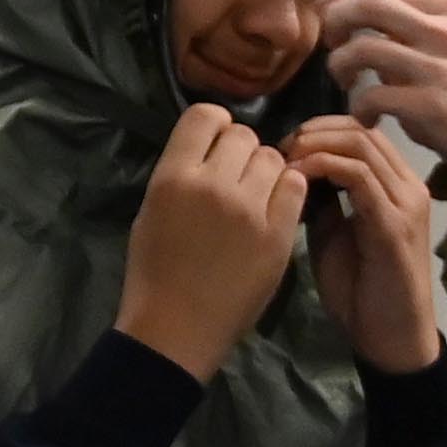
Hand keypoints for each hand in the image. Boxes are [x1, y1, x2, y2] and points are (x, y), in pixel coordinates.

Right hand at [117, 103, 308, 379]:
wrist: (176, 330)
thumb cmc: (154, 273)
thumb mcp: (151, 210)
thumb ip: (182, 173)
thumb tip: (211, 146)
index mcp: (173, 177)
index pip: (205, 116)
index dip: (215, 126)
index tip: (216, 146)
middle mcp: (213, 185)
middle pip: (243, 136)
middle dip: (241, 152)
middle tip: (236, 179)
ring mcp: (250, 210)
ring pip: (273, 158)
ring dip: (266, 171)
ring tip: (255, 199)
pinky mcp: (278, 234)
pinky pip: (295, 186)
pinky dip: (287, 191)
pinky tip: (274, 210)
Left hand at [286, 114, 446, 371]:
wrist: (391, 338)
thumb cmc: (360, 293)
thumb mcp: (332, 235)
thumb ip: (322, 202)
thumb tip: (295, 173)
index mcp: (396, 186)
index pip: (361, 132)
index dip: (320, 130)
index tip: (284, 146)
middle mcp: (408, 185)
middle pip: (360, 130)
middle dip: (314, 131)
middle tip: (281, 148)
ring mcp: (405, 202)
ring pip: (360, 145)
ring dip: (315, 146)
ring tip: (285, 160)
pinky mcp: (394, 224)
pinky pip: (358, 176)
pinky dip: (323, 168)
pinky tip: (297, 178)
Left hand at [317, 0, 446, 179]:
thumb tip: (423, 14)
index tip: (331, 9)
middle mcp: (445, 32)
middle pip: (367, 5)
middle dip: (335, 19)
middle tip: (328, 41)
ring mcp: (434, 69)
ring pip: (361, 50)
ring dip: (340, 65)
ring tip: (344, 83)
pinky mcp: (425, 106)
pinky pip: (371, 96)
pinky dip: (359, 107)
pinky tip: (367, 119)